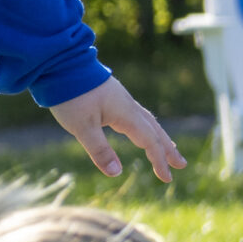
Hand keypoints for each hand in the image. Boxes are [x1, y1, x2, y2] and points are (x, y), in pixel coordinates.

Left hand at [49, 76, 185, 181]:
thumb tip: (117, 173)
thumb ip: (100, 150)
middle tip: (181, 165)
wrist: (61, 62)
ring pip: (148, 122)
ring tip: (169, 148)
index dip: (159, 161)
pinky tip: (140, 130)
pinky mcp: (113, 97)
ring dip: (160, 137)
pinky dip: (147, 128)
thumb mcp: (82, 127)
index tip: (167, 179)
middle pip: (155, 131)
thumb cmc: (71, 95)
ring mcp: (122, 100)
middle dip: (169, 150)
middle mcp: (129, 107)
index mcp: (126, 115)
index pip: (150, 142)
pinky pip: (138, 116)